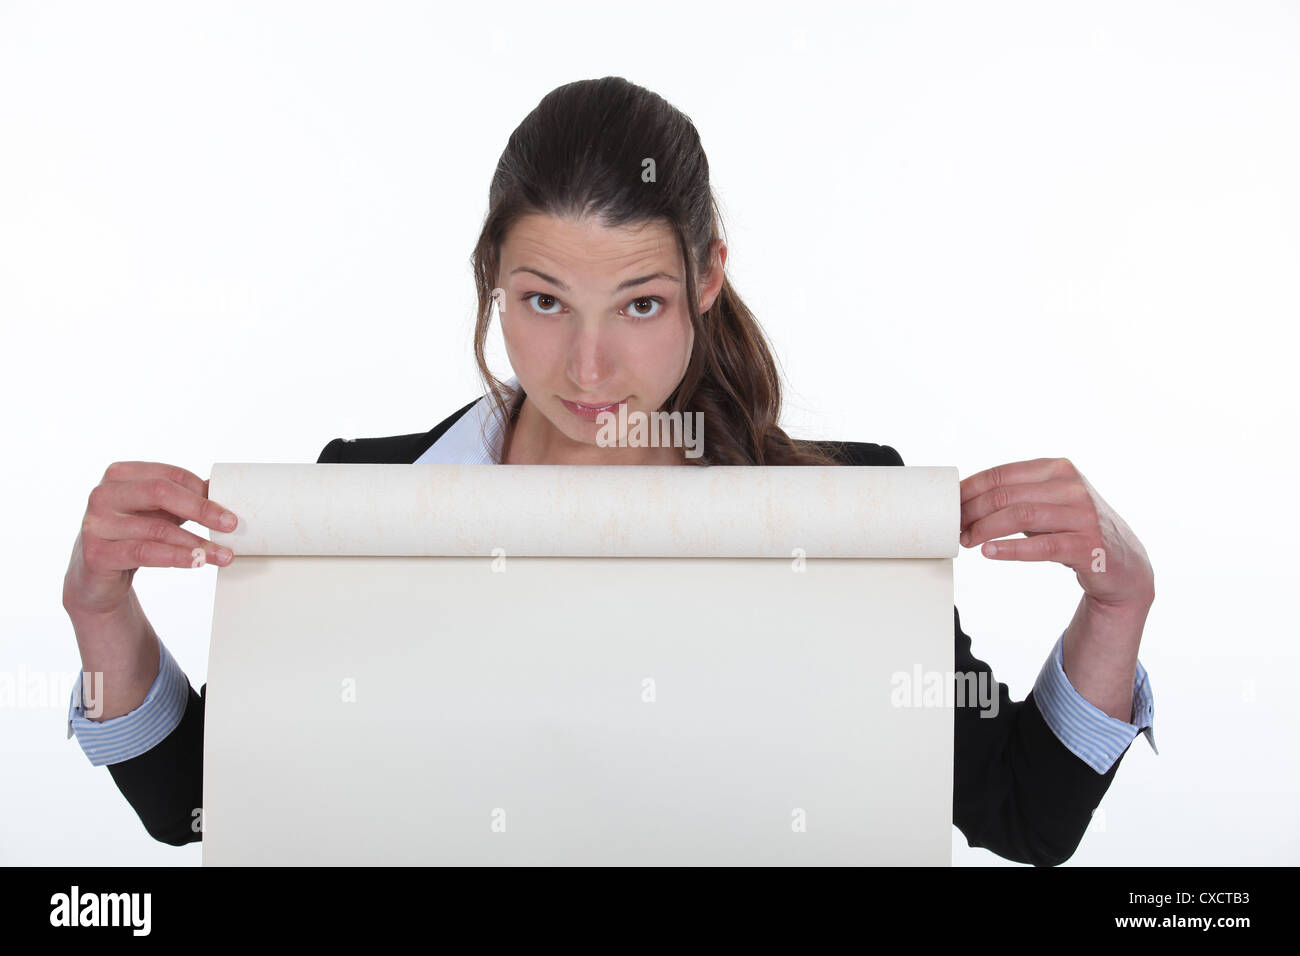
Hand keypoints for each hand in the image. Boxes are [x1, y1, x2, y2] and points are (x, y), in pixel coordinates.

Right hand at [63, 461, 239, 617]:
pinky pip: (145, 552)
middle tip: (232, 525)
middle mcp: (103, 494)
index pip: (170, 476)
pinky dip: (176, 556)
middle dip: (202, 509)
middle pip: (161, 492)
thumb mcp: (158, 513)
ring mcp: (96, 523)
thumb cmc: (132, 536)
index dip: (203, 491)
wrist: (96, 577)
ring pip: (157, 528)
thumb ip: (184, 498)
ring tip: (224, 554)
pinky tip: (198, 562)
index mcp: (121, 475)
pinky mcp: (96, 553)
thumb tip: (222, 489)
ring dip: (197, 543)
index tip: (230, 509)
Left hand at [959, 457, 1153, 610]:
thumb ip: (1016, 496)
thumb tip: (963, 501)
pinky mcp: (1089, 545)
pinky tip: (990, 553)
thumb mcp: (1047, 503)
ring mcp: (1083, 514)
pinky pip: (1041, 546)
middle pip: (1005, 495)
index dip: (969, 490)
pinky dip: (1010, 549)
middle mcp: (1072, 486)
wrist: (1122, 562)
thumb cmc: (1073, 529)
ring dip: (985, 530)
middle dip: (972, 512)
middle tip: (954, 528)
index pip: (1000, 474)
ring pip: (1020, 516)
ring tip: (967, 542)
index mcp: (1057, 469)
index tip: (948, 506)